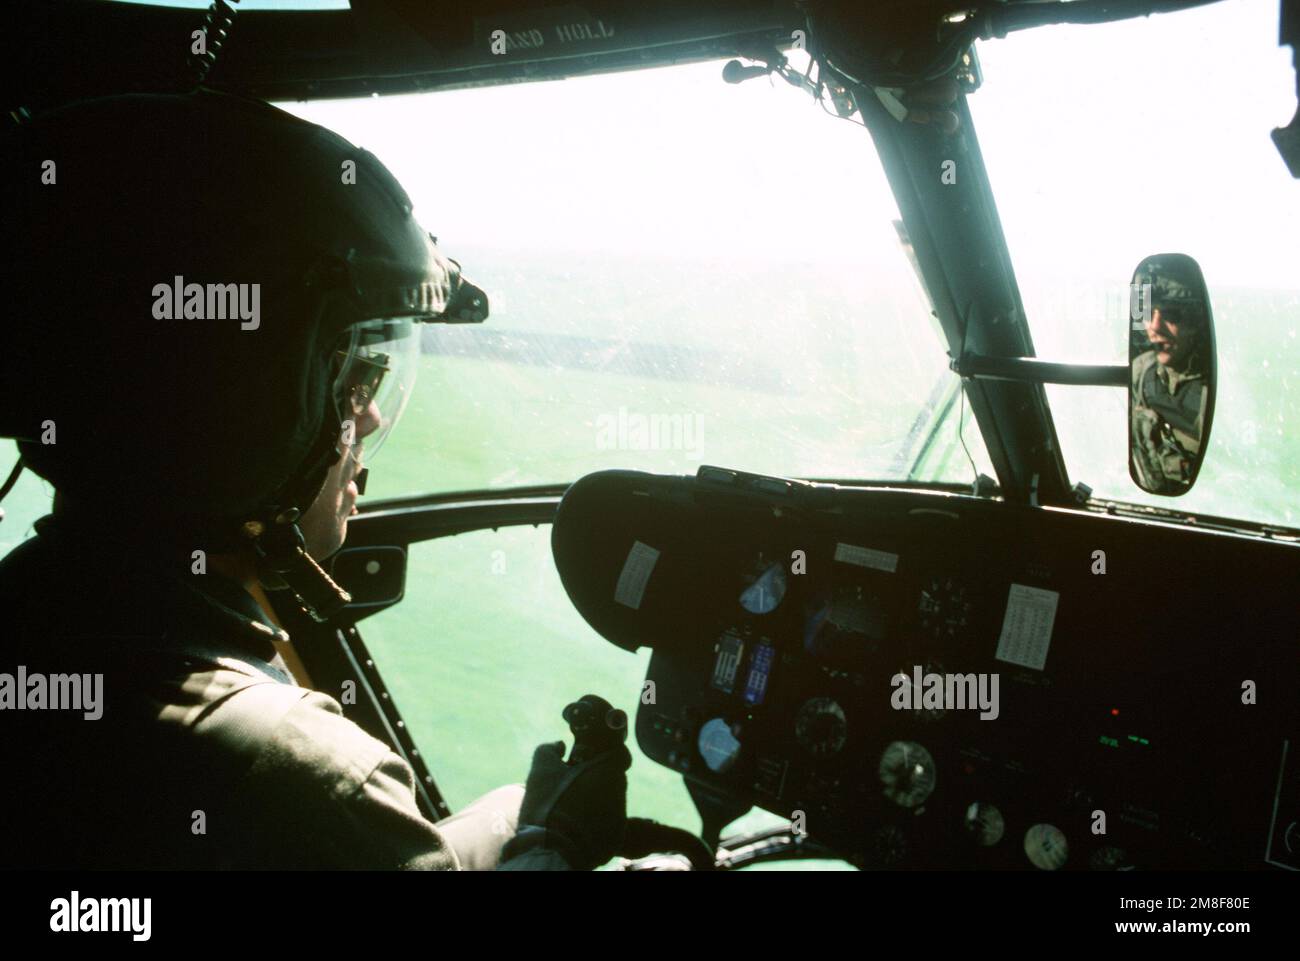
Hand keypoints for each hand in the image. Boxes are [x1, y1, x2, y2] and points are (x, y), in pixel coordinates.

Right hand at [503, 740, 631, 869]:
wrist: (551, 848)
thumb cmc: (548, 803)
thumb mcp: (541, 769)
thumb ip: (550, 750)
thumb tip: (559, 746)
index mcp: (609, 771)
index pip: (619, 754)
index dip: (604, 754)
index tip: (587, 760)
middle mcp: (620, 792)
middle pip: (612, 779)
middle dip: (595, 779)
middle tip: (572, 785)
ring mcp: (619, 817)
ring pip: (610, 801)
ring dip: (595, 801)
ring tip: (570, 809)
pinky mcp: (614, 839)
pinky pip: (606, 824)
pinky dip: (594, 823)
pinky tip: (575, 826)